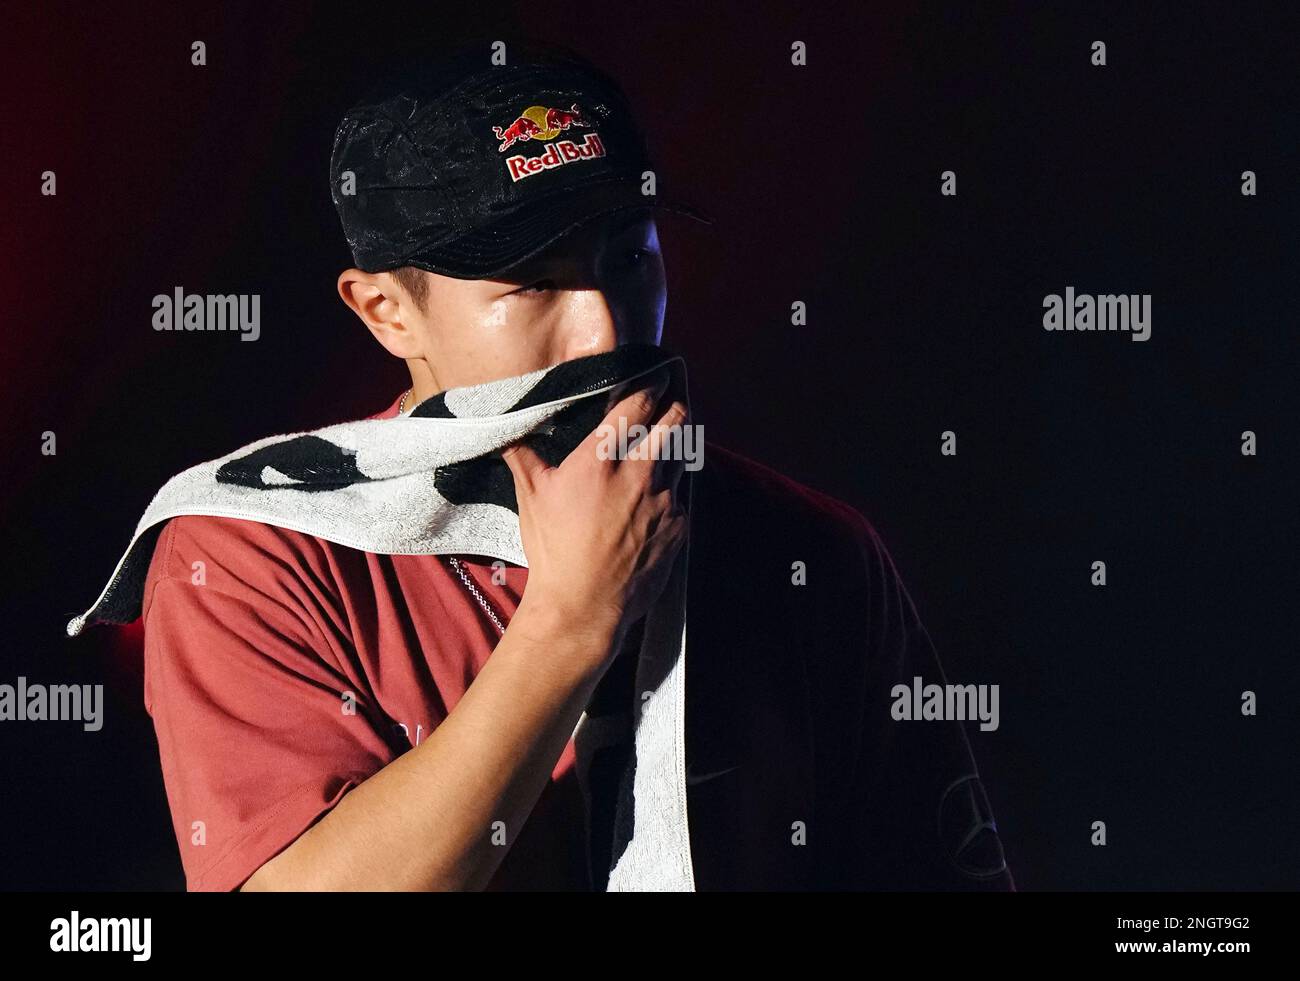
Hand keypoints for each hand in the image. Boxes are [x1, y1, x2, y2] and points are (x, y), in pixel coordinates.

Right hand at [502, 367, 688, 669]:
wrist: (584, 605)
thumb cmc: (554, 550)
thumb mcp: (532, 497)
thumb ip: (524, 457)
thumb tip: (509, 432)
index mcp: (601, 457)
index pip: (637, 404)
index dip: (649, 386)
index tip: (653, 379)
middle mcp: (640, 471)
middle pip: (675, 420)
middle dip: (675, 406)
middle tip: (670, 402)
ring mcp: (665, 499)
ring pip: (683, 456)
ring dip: (677, 446)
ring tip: (668, 443)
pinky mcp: (679, 526)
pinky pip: (681, 497)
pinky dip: (673, 491)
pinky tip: (660, 496)